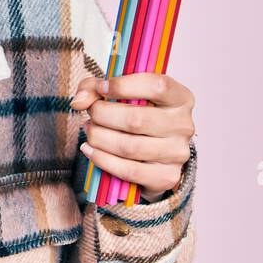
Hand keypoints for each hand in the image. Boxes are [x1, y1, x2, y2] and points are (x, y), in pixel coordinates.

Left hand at [69, 73, 195, 200]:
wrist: (153, 155)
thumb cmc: (137, 115)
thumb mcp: (120, 93)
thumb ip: (95, 87)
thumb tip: (79, 101)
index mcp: (180, 97)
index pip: (157, 86)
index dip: (124, 85)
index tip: (101, 87)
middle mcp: (183, 125)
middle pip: (136, 119)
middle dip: (103, 115)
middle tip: (90, 114)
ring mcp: (177, 153)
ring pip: (129, 147)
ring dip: (99, 138)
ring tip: (89, 131)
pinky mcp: (166, 176)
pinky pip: (128, 170)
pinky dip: (102, 160)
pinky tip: (90, 150)